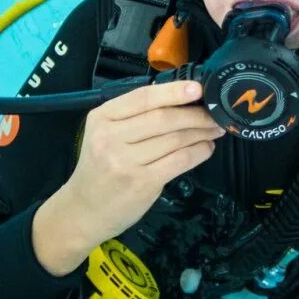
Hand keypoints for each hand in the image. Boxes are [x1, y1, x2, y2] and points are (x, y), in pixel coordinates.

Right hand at [33, 81, 222, 274]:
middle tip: (215, 112)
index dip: (174, 91)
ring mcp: (125, 161)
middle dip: (195, 114)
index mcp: (102, 118)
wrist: (83, 210)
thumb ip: (136, 117)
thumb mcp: (106, 134)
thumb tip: (183, 101)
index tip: (198, 88)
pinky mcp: (142, 182)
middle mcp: (110, 137)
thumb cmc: (101, 167)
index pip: (143, 98)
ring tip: (215, 128)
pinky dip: (198, 152)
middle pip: (163, 118)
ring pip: (175, 139)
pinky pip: (179, 161)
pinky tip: (206, 148)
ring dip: (201, 132)